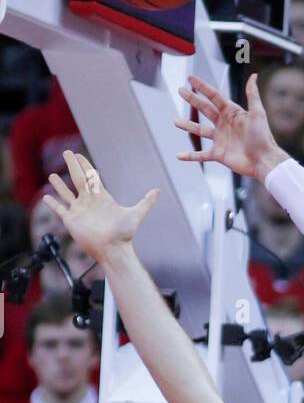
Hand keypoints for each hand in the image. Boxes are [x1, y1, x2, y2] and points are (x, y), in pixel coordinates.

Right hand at [42, 152, 158, 261]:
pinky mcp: (71, 221)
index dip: (85, 165)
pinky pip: (59, 209)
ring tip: (52, 176)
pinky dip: (52, 204)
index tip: (79, 155)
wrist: (113, 250)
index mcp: (101, 197)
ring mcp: (79, 211)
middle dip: (72, 165)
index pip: (91, 176)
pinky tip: (46, 197)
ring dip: (59, 185)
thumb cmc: (124, 234)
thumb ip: (146, 202)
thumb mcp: (136, 214)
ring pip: (66, 194)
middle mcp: (89, 202)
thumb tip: (158, 190)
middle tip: (66, 153)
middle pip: (77, 179)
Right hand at [175, 73, 287, 178]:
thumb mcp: (257, 113)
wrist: (264, 160)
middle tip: (180, 90)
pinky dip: (190, 156)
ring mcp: (220, 139)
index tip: (190, 78)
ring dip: (188, 126)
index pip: (214, 96)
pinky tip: (179, 155)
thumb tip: (254, 75)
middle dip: (192, 100)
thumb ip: (252, 94)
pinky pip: (201, 155)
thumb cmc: (263, 137)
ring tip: (176, 121)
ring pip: (200, 131)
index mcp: (232, 113)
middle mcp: (224, 124)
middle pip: (204, 109)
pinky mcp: (218, 154)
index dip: (202, 87)